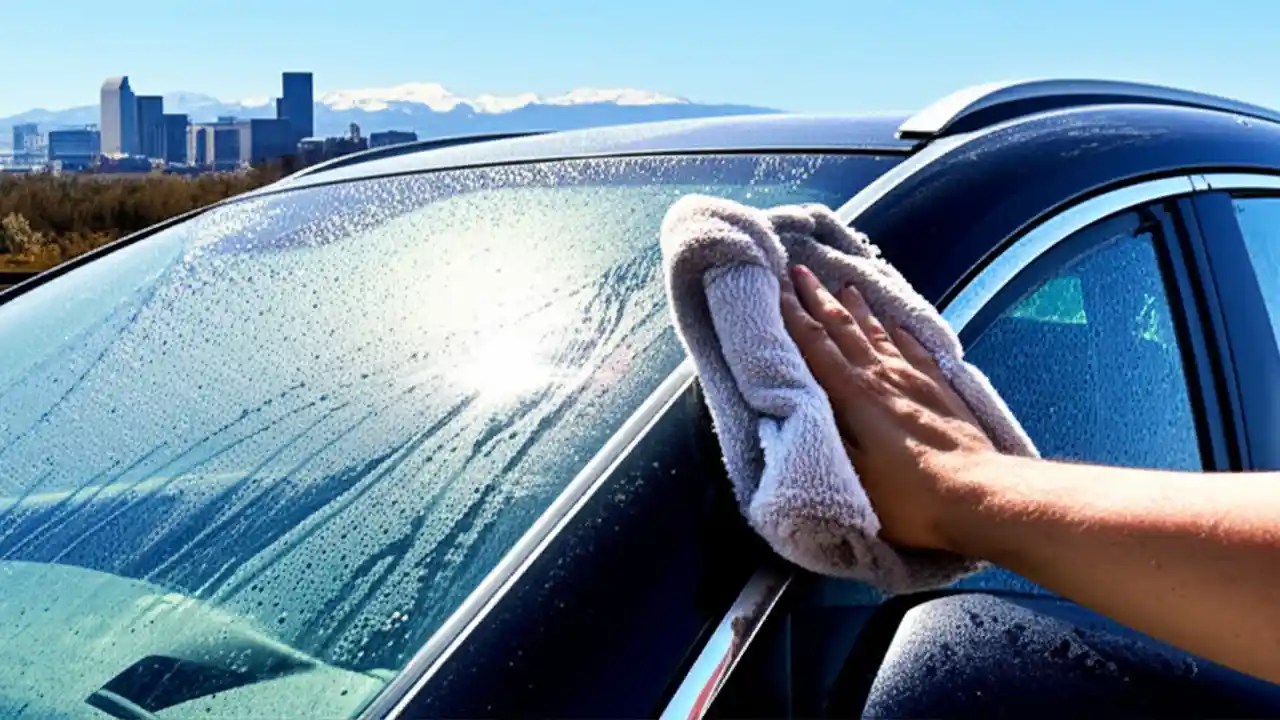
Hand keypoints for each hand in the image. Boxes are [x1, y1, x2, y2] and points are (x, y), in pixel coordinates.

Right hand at [779, 264, 996, 550]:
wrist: (977, 494)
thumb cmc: (908, 496)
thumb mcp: (850, 474)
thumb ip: (821, 435)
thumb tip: (793, 403)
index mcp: (853, 394)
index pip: (815, 345)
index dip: (793, 315)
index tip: (777, 287)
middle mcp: (882, 376)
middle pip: (844, 328)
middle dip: (819, 298)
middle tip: (801, 271)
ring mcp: (914, 379)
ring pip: (878, 332)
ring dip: (858, 308)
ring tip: (846, 286)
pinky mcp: (941, 389)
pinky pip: (914, 348)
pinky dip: (900, 331)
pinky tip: (896, 324)